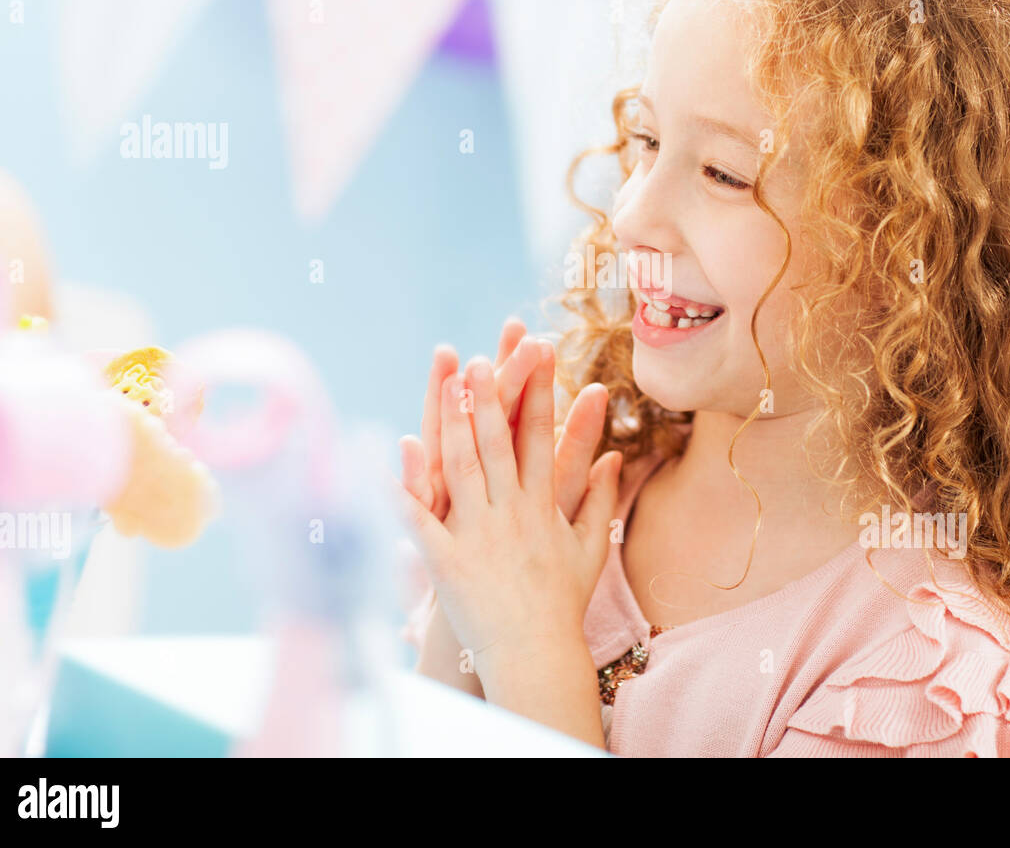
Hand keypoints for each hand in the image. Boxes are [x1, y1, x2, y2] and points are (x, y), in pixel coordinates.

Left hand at [400, 342, 622, 668]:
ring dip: (452, 422)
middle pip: (497, 442)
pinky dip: (403, 485)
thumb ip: (600, 497)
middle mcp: (511, 512)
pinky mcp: (446, 561)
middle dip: (489, 396)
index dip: (538, 391)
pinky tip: (392, 452)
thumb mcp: (589, 547)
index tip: (537, 353)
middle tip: (480, 358)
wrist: (536, 656)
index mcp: (542, 505)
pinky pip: (419, 519)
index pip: (540, 436)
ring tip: (445, 383)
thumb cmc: (561, 603)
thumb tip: (616, 456)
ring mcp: (477, 534)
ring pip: (461, 466)